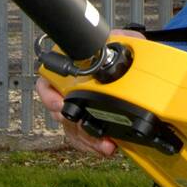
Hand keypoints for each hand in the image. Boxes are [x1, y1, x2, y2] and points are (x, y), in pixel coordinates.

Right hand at [34, 27, 145, 157]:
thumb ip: (122, 39)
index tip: (59, 103)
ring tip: (104, 143)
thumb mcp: (126, 43)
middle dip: (72, 123)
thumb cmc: (125, 58)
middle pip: (58, 112)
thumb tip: (120, 39)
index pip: (47, 81)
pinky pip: (83, 140)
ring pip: (72, 130)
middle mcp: (70, 92)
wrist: (138, 78)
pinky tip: (107, 147)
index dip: (49, 94)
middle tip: (85, 126)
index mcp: (72, 71)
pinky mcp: (88, 125)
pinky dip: (94, 146)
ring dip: (87, 139)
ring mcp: (77, 110)